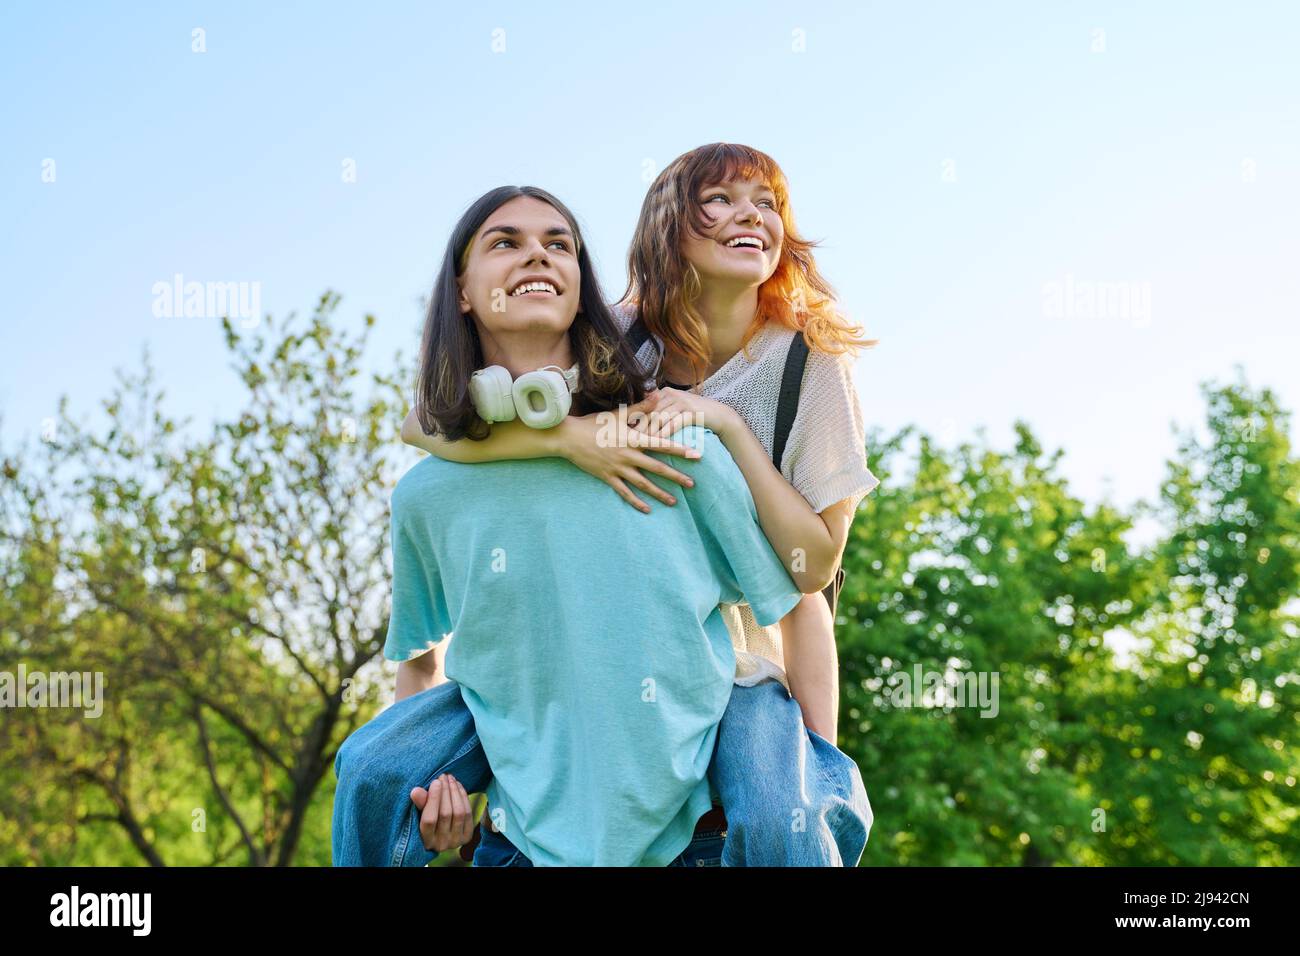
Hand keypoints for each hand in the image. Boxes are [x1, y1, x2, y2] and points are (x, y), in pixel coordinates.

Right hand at [410, 773, 473, 852]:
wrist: (442, 836)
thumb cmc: (427, 821)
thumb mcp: (419, 814)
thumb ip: (419, 803)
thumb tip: (415, 790)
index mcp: (425, 841)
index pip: (429, 820)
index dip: (433, 799)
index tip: (435, 782)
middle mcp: (441, 844)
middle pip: (446, 814)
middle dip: (445, 791)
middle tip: (443, 777)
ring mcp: (456, 841)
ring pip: (459, 812)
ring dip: (455, 792)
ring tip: (450, 779)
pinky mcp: (467, 836)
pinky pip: (468, 813)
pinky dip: (463, 797)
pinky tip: (458, 786)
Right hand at [554, 405, 702, 513]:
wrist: (569, 438)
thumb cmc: (593, 424)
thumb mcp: (617, 414)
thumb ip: (640, 408)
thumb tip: (658, 395)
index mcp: (632, 439)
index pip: (661, 444)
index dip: (680, 450)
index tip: (696, 455)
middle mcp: (627, 455)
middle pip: (657, 468)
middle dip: (676, 477)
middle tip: (692, 484)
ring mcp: (618, 468)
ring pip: (643, 484)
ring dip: (660, 493)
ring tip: (674, 501)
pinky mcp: (608, 477)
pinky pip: (624, 492)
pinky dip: (636, 502)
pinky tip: (647, 509)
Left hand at [627, 387, 737, 444]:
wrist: (718, 415)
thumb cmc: (692, 415)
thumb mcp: (673, 409)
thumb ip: (657, 411)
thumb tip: (636, 423)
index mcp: (663, 393)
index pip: (644, 406)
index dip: (633, 419)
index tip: (620, 432)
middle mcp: (670, 394)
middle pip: (650, 412)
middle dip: (638, 427)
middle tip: (627, 441)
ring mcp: (681, 401)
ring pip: (661, 417)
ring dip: (650, 431)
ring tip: (640, 444)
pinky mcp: (691, 411)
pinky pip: (675, 423)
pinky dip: (666, 433)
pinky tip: (660, 443)